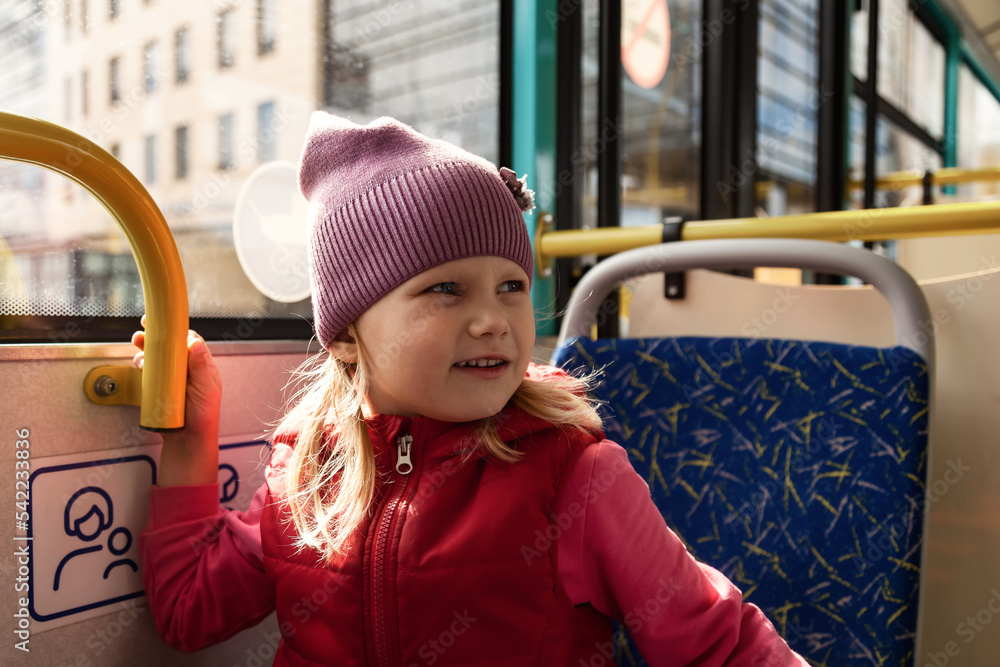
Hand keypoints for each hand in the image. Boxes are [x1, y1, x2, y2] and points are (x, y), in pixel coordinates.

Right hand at [132, 315, 221, 485]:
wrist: (187, 442)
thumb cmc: (202, 417)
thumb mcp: (206, 389)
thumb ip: (201, 366)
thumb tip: (194, 343)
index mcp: (202, 366)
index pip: (190, 341)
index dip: (178, 330)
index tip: (165, 322)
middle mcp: (187, 370)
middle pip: (171, 347)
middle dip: (157, 336)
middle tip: (144, 329)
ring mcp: (172, 379)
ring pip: (158, 358)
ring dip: (148, 349)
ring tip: (139, 344)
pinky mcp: (159, 388)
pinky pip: (150, 372)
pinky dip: (144, 365)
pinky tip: (140, 363)